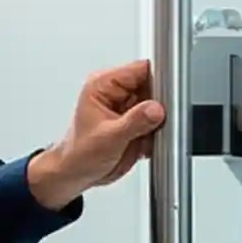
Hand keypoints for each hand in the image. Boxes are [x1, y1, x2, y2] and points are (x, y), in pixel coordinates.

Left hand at [29, 61, 165, 209]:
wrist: (76, 173)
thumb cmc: (79, 153)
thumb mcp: (109, 137)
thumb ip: (135, 121)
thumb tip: (155, 109)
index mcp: (103, 85)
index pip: (140, 69)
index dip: (157, 81)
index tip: (165, 99)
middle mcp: (116, 93)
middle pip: (152, 87)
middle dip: (158, 107)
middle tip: (154, 123)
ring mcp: (126, 108)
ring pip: (157, 107)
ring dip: (157, 123)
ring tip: (143, 137)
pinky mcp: (134, 123)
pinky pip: (155, 122)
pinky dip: (155, 134)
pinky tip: (142, 144)